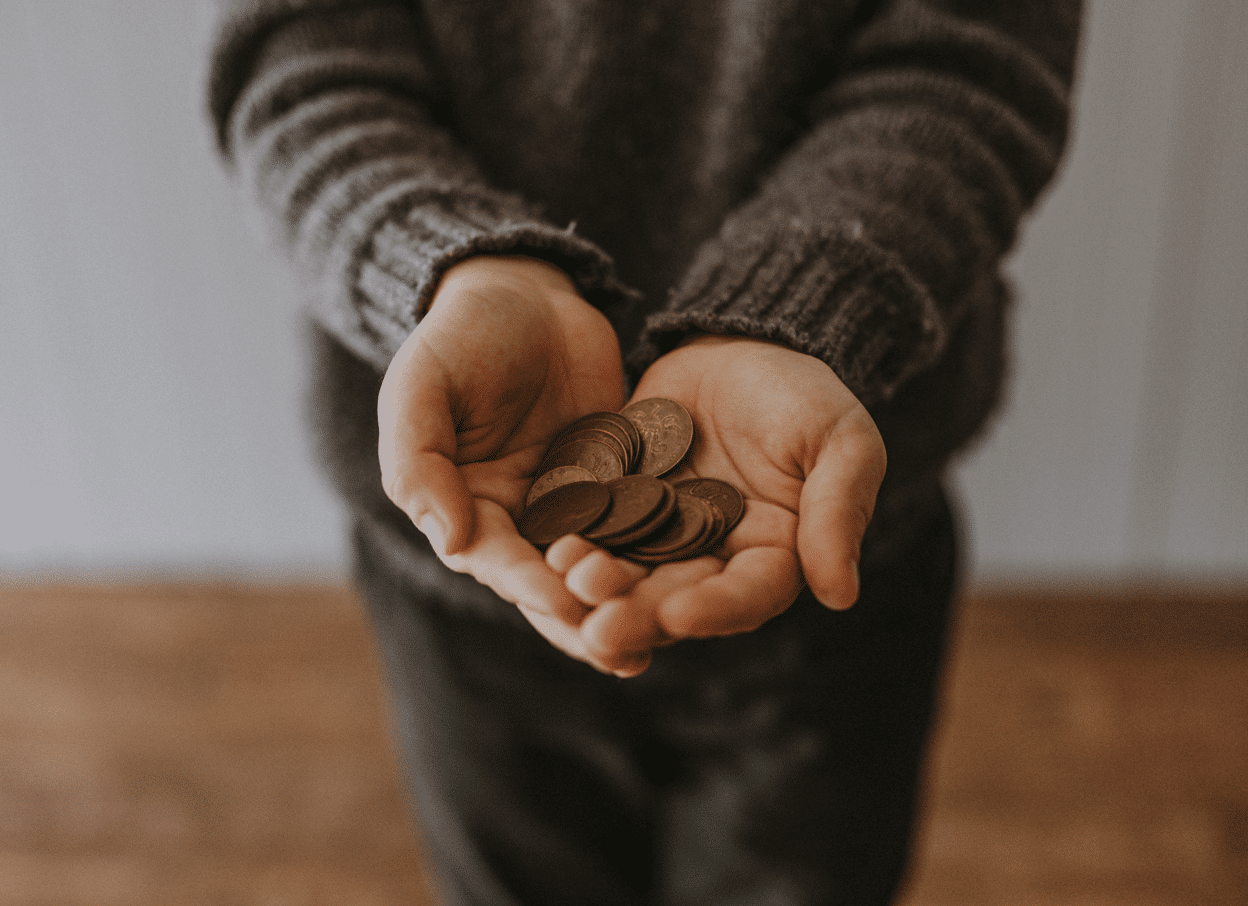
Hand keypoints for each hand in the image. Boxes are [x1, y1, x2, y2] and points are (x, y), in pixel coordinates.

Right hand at [378, 255, 628, 661]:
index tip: (565, 604)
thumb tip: (452, 541)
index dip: (529, 584)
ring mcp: (574, 504)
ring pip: (601, 564)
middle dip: (585, 617)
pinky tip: (698, 576)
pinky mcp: (620, 482)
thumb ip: (421, 461)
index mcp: (466, 508)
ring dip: (628, 600)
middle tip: (625, 651)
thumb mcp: (422, 386)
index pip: (497, 560)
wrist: (525, 292)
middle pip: (552, 582)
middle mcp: (520, 520)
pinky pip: (641, 522)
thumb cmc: (460, 335)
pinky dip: (662, 552)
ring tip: (664, 634)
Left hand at [547, 335, 885, 674]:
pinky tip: (547, 547)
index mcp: (773, 556)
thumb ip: (837, 511)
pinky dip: (573, 539)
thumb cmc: (803, 393)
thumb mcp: (840, 441)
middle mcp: (712, 558)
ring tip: (568, 584)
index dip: (714, 610)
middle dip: (639, 615)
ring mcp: (659, 534)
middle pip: (676, 598)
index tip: (678, 615)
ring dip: (597, 587)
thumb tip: (840, 595)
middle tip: (600, 630)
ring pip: (627, 572)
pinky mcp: (617, 503)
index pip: (747, 595)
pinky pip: (592, 528)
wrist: (738, 344)